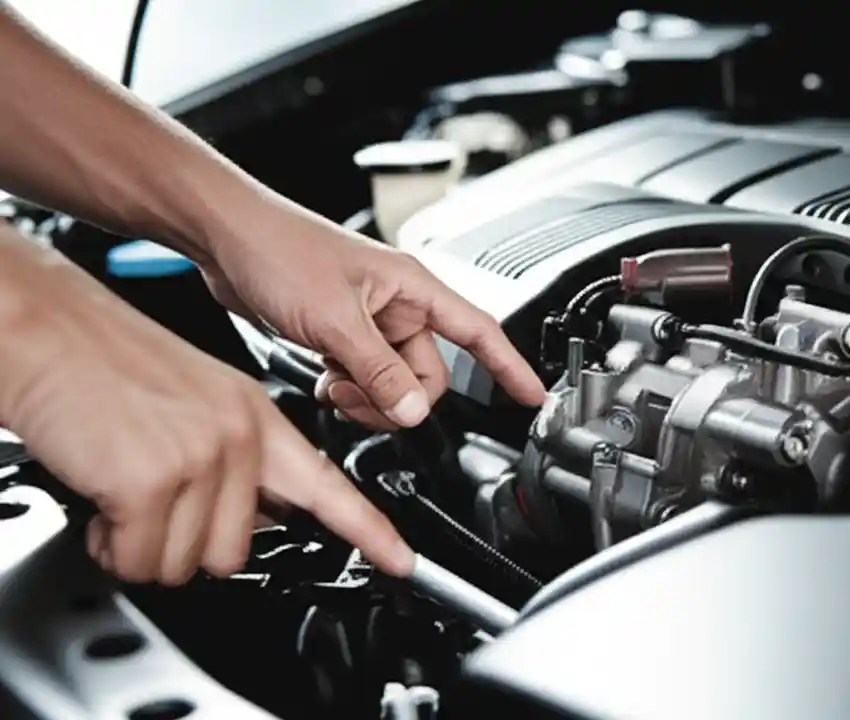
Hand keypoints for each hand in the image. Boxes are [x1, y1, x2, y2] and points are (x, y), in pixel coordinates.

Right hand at [0, 228, 413, 583]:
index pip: (329, 486)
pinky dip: (109, 545)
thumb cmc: (102, 363)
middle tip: (148, 506)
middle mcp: (237, 438)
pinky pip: (137, 559)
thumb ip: (234, 456)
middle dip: (181, 545)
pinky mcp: (150, 481)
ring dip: (142, 546)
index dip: (369, 532)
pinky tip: (100, 503)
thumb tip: (253, 518)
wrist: (43, 327)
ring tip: (120, 494)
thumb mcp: (196, 401)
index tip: (400, 561)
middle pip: (235, 552)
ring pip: (185, 564)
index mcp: (254, 418)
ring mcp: (199, 459)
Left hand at [200, 195, 544, 429]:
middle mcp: (397, 305)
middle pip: (427, 374)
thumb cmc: (279, 250)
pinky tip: (322, 380)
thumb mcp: (335, 321)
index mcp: (413, 288)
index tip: (531, 397)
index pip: (479, 332)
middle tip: (361, 398)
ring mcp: (368, 321)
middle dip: (398, 397)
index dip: (510, 367)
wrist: (225, 238)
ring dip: (367, 397)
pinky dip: (346, 390)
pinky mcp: (339, 333)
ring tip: (333, 386)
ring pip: (391, 381)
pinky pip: (362, 378)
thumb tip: (412, 412)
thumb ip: (379, 372)